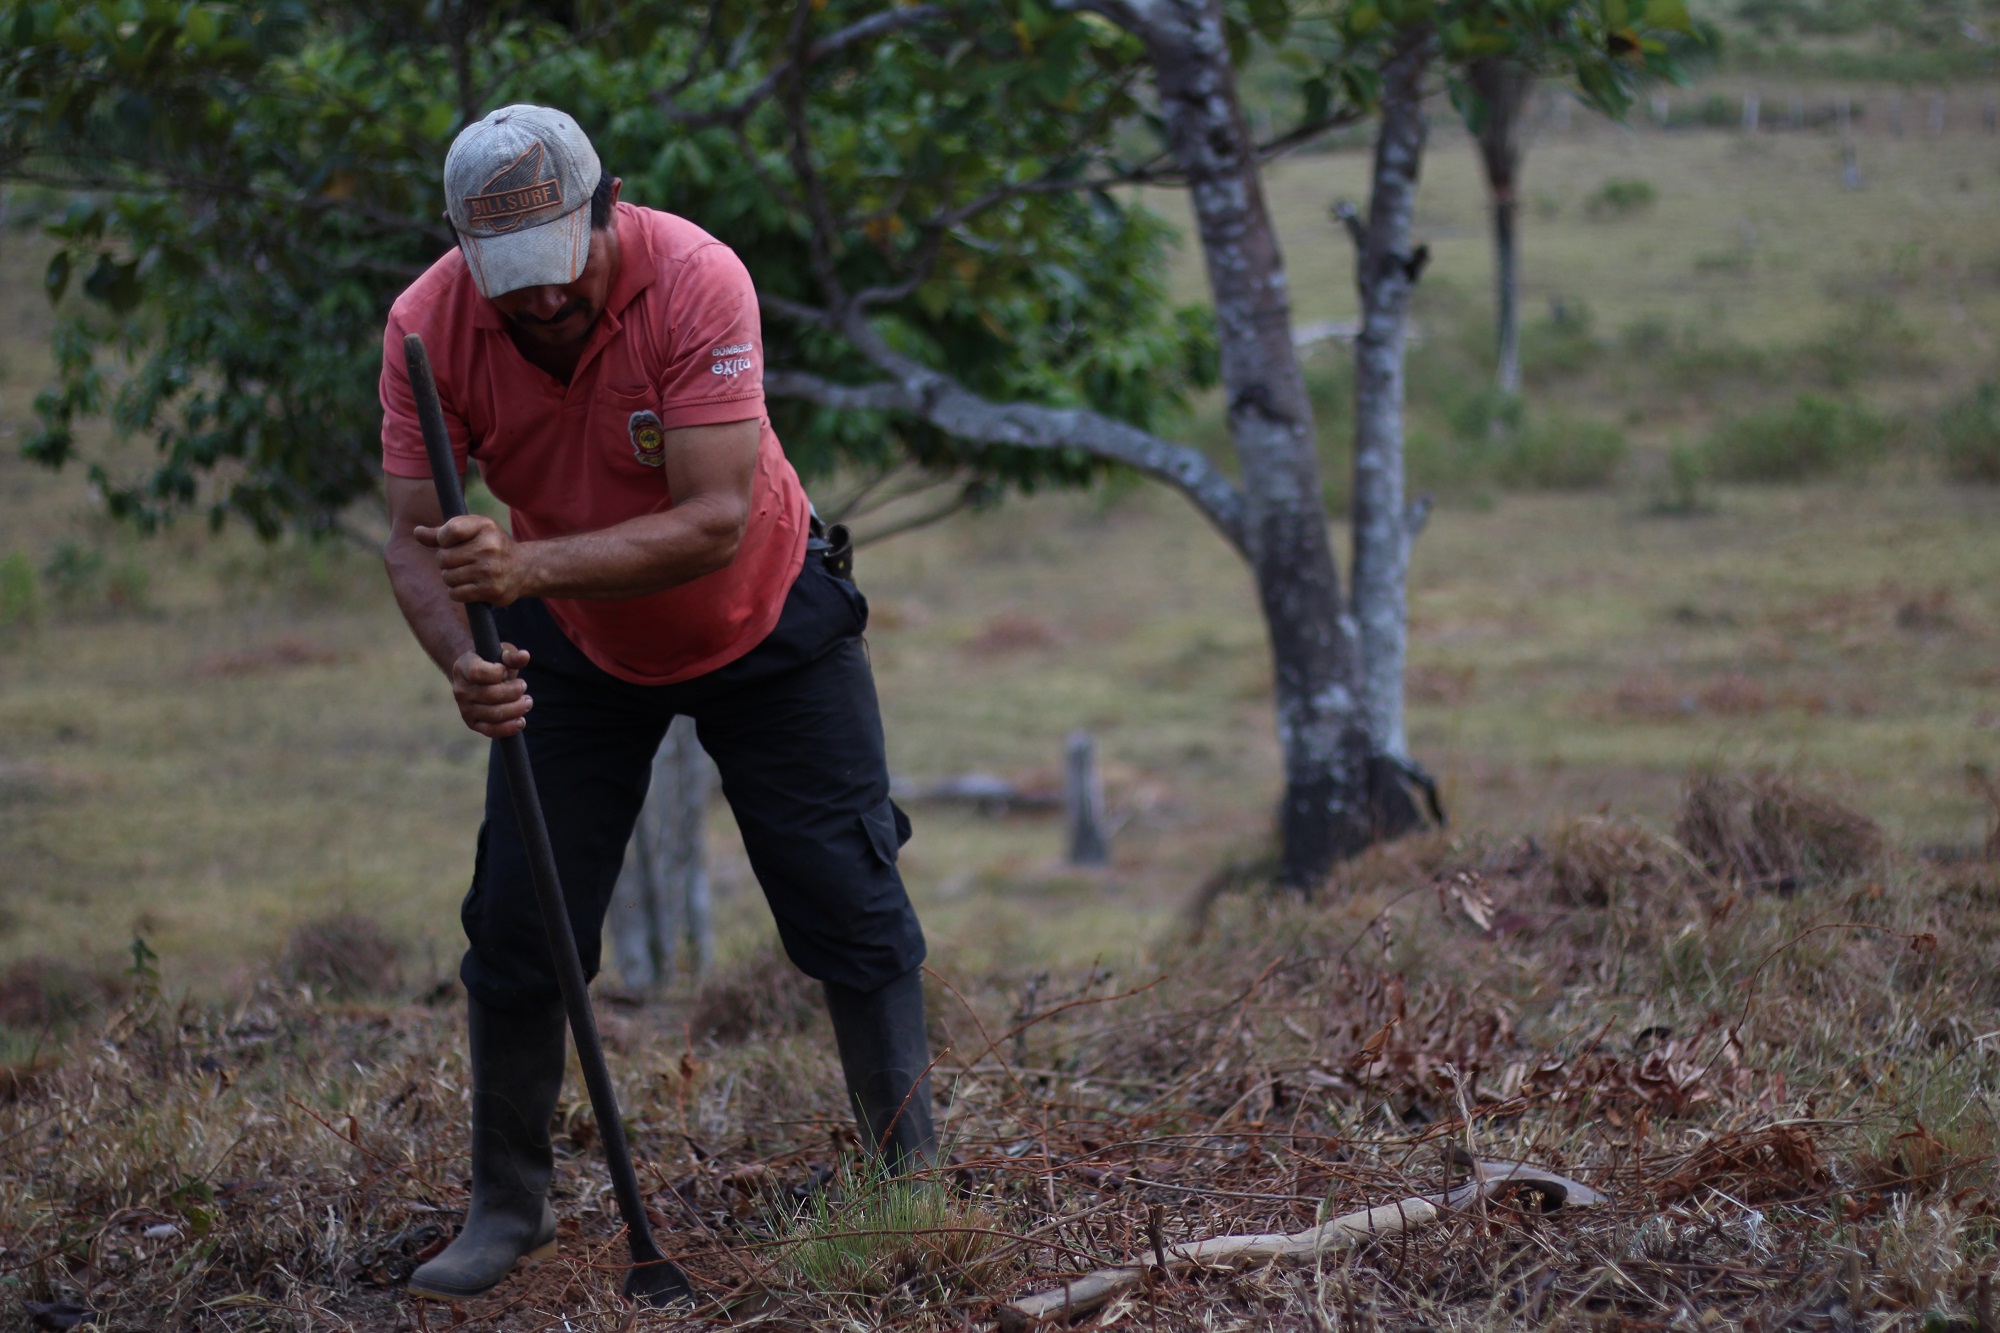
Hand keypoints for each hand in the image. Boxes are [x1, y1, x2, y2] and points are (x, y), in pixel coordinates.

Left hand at [415, 514, 533, 606]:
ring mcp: (490, 570)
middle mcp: (489, 547)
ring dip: (452, 578)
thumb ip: (442, 532)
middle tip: (461, 561)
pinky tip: (470, 585)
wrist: (524, 569)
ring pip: (448, 577)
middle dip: (446, 562)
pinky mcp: (490, 590)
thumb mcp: (471, 531)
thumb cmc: (491, 546)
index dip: (443, 540)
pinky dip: (458, 591)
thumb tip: (416, 532)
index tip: (452, 543)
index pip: (448, 532)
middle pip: (443, 558)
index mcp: (484, 526)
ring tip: (467, 573)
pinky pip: (456, 593)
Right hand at [452, 642, 532, 737]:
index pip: (478, 673)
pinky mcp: (473, 723)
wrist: (475, 679)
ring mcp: (465, 709)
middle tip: (523, 686)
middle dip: (514, 691)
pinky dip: (509, 728)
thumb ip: (511, 655)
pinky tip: (521, 721)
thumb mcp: (500, 653)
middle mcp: (461, 690)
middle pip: (491, 695)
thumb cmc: (491, 663)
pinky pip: (492, 730)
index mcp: (463, 668)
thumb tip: (524, 656)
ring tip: (527, 701)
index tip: (505, 670)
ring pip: (495, 714)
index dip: (497, 672)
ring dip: (517, 708)